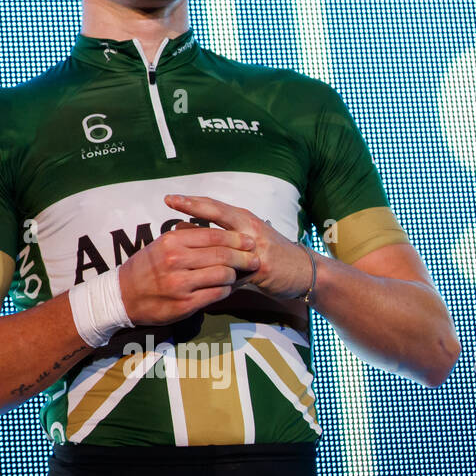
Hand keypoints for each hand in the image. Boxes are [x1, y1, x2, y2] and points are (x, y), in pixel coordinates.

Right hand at [116, 221, 258, 324]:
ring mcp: (181, 283)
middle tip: (255, 259)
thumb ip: (186, 238)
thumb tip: (217, 233)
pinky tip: (226, 288)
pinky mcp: (185, 303)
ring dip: (235, 275)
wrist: (122, 296)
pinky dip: (226, 290)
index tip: (249, 241)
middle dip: (244, 257)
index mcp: (172, 241)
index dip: (236, 238)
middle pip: (223, 255)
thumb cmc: (144, 268)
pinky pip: (217, 294)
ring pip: (224, 275)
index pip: (214, 236)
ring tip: (238, 275)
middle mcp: (176, 260)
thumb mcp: (161, 245)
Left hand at [163, 194, 311, 298]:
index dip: (192, 201)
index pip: (215, 206)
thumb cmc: (270, 252)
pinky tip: (199, 277)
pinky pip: (234, 272)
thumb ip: (215, 233)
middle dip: (193, 206)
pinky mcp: (261, 268)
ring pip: (224, 241)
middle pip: (218, 212)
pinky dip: (216, 275)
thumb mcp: (245, 237)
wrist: (305, 271)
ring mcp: (256, 247)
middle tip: (170, 200)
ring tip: (177, 240)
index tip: (169, 198)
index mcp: (244, 219)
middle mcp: (249, 228)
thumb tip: (180, 227)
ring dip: (201, 241)